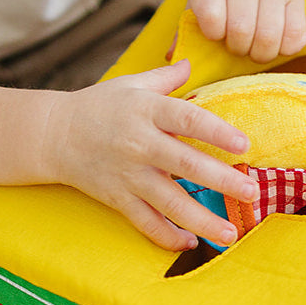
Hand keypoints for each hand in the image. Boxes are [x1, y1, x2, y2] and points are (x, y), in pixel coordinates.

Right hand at [42, 60, 256, 250]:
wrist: (52, 134)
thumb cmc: (98, 105)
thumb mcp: (131, 84)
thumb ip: (164, 77)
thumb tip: (191, 62)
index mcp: (146, 110)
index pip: (187, 119)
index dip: (216, 131)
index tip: (244, 144)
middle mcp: (138, 144)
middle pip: (185, 164)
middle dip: (221, 180)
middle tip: (253, 192)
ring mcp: (128, 174)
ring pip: (169, 202)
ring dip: (201, 220)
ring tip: (231, 233)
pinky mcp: (117, 197)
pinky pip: (144, 222)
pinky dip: (166, 236)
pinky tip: (190, 243)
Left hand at [187, 0, 305, 62]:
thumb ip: (187, 25)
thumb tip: (175, 59)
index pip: (210, 14)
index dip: (213, 34)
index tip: (215, 33)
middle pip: (241, 30)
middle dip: (237, 49)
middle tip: (237, 44)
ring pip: (269, 36)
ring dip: (260, 53)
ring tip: (255, 46)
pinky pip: (295, 37)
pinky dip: (283, 48)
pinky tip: (275, 41)